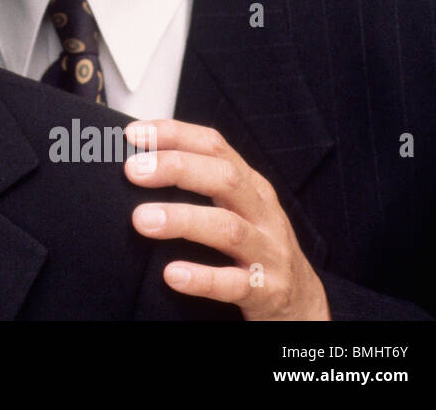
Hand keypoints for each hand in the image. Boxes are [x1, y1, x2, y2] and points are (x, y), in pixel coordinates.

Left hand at [123, 119, 328, 319]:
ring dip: (183, 220)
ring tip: (141, 219)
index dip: (175, 135)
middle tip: (132, 170)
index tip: (134, 133)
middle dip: (177, 169)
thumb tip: (137, 161)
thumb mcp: (236, 208)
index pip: (215, 147)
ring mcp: (268, 252)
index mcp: (251, 186)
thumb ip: (200, 184)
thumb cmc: (256, 246)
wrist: (303, 301)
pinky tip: (172, 274)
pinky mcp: (268, 291)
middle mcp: (262, 213)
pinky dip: (203, 278)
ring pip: (229, 228)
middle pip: (225, 179)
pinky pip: (236, 283)